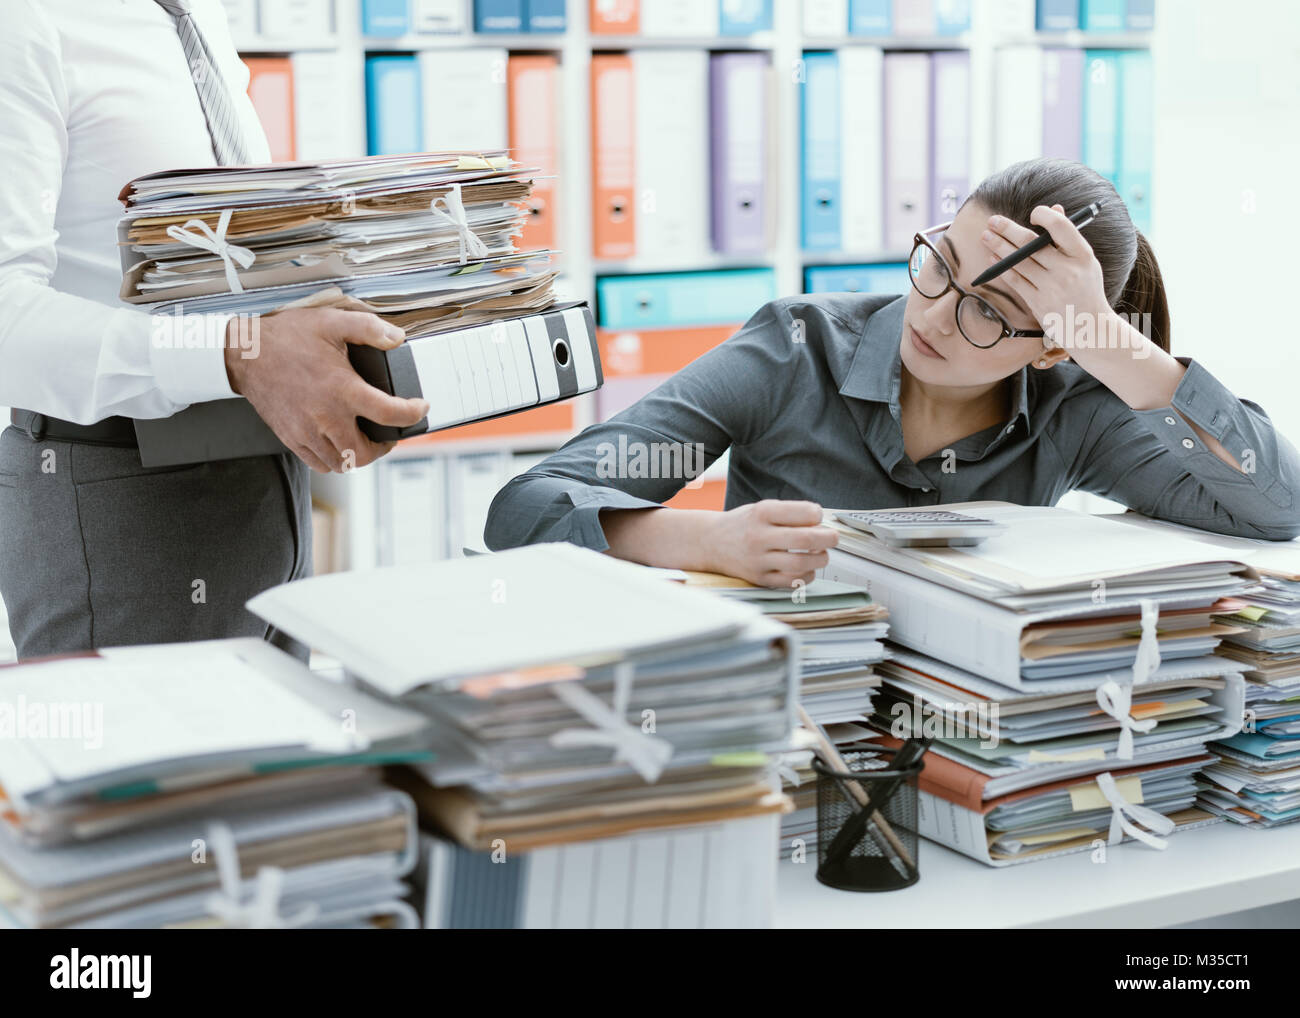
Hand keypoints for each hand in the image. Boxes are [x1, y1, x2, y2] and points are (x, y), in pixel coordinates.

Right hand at [224, 308, 428, 472]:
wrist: (245, 354)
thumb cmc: (287, 338)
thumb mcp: (332, 322)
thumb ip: (369, 329)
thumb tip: (397, 338)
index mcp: (342, 390)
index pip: (390, 414)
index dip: (413, 415)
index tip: (419, 409)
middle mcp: (326, 417)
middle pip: (364, 454)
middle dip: (383, 447)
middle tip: (388, 433)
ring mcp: (307, 432)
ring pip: (342, 464)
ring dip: (359, 456)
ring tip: (364, 439)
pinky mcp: (292, 438)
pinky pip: (320, 463)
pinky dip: (335, 459)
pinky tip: (339, 442)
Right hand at [703, 499, 838, 587]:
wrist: (710, 542)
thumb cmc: (743, 524)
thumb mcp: (762, 508)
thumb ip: (790, 514)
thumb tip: (823, 524)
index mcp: (762, 513)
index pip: (802, 512)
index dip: (818, 515)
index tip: (818, 517)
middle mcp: (759, 536)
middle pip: (805, 540)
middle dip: (828, 539)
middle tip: (833, 538)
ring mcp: (758, 560)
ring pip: (800, 564)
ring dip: (819, 559)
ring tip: (821, 554)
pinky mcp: (759, 578)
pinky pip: (791, 582)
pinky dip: (806, 576)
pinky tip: (806, 568)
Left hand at [979, 203, 1112, 356]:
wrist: (1090, 327)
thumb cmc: (1085, 289)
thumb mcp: (1085, 262)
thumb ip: (1068, 237)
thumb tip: (1054, 209)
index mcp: (1083, 255)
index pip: (1061, 227)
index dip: (1045, 216)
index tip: (1033, 213)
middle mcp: (1067, 270)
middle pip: (1031, 244)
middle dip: (1008, 230)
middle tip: (992, 220)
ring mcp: (1051, 287)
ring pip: (1018, 262)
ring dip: (998, 247)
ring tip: (986, 236)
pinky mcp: (1038, 302)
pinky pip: (1015, 281)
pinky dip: (1001, 268)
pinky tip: (992, 258)